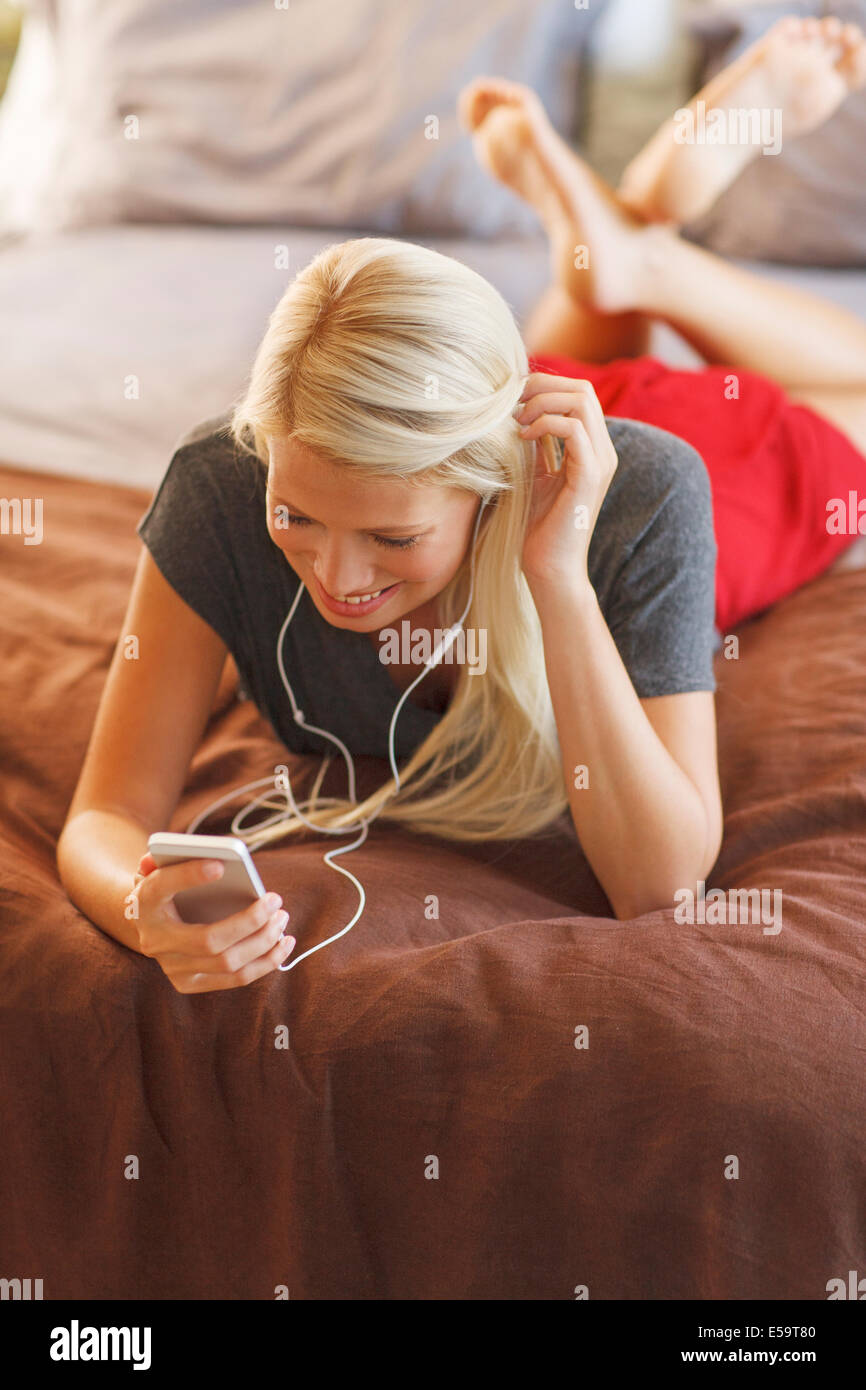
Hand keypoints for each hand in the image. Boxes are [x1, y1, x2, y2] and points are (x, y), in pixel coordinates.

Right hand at [131, 852, 295, 992]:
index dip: (189, 876)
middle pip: (208, 940)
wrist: (147, 924)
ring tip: (282, 918)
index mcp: (143, 902)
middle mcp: (154, 941)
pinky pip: (235, 978)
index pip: (162, 887)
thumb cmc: (167, 889)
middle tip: (275, 899)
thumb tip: (193, 856)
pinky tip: (284, 943)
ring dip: (264, 942)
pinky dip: (265, 963)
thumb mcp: (161, 867)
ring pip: (228, 963)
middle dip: (249, 921)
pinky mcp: (188, 983)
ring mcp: (172, 967)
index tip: (220, 865)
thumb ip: (171, 857)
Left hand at [517, 373, 617, 590]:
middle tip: (512, 403)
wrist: (550, 567)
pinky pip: (574, 429)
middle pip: (582, 389)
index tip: (513, 399)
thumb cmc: (539, 526)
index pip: (579, 393)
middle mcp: (602, 450)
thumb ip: (538, 444)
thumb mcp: (536, 474)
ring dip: (543, 402)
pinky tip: (524, 438)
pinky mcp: (589, 476)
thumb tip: (519, 413)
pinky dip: (545, 424)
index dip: (546, 385)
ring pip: (581, 401)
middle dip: (542, 386)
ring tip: (518, 421)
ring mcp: (599, 462)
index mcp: (592, 447)